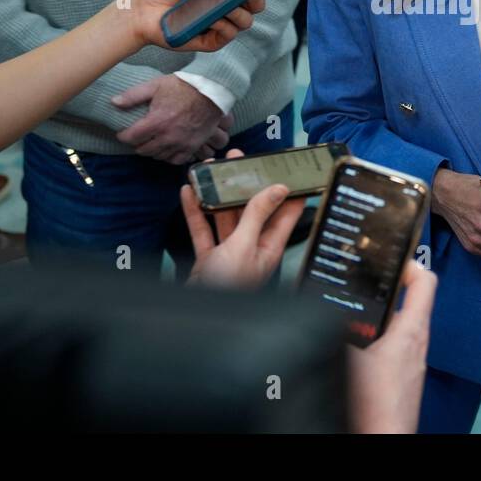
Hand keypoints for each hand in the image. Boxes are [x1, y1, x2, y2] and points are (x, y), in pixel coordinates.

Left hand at [112, 75, 232, 163]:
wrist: (211, 92)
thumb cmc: (183, 87)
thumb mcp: (156, 85)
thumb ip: (133, 95)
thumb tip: (113, 102)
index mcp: (156, 122)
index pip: (131, 137)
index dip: (123, 136)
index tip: (122, 133)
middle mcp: (167, 136)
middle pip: (143, 150)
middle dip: (137, 144)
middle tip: (137, 137)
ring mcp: (181, 144)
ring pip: (158, 156)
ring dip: (151, 151)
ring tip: (150, 143)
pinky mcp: (192, 147)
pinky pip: (176, 160)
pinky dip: (168, 157)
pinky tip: (166, 150)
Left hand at [129, 0, 274, 51]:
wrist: (143, 8)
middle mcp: (225, 6)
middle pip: (257, 6)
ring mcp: (220, 24)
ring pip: (247, 21)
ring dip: (239, 12)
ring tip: (222, 6)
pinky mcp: (211, 40)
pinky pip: (230, 34)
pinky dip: (224, 26)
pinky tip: (211, 19)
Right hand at [179, 156, 304, 288]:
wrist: (198, 320)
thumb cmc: (226, 289)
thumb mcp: (244, 247)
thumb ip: (256, 216)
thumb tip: (277, 190)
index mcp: (269, 247)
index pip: (286, 213)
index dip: (289, 190)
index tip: (289, 167)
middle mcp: (252, 248)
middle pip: (253, 210)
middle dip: (247, 184)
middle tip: (241, 160)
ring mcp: (229, 253)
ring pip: (226, 217)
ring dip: (220, 194)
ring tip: (214, 169)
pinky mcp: (209, 258)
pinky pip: (203, 230)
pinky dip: (196, 211)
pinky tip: (190, 193)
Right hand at [347, 258, 436, 432]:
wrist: (383, 441)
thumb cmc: (376, 411)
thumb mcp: (347, 358)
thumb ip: (337, 328)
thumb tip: (321, 309)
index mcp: (411, 331)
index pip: (424, 282)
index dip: (408, 262)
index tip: (390, 254)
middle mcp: (417, 345)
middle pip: (409, 301)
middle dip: (386, 287)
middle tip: (365, 277)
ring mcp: (410, 363)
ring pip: (399, 325)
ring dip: (380, 314)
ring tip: (355, 307)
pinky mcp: (401, 379)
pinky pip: (392, 348)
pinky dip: (377, 339)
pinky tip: (354, 347)